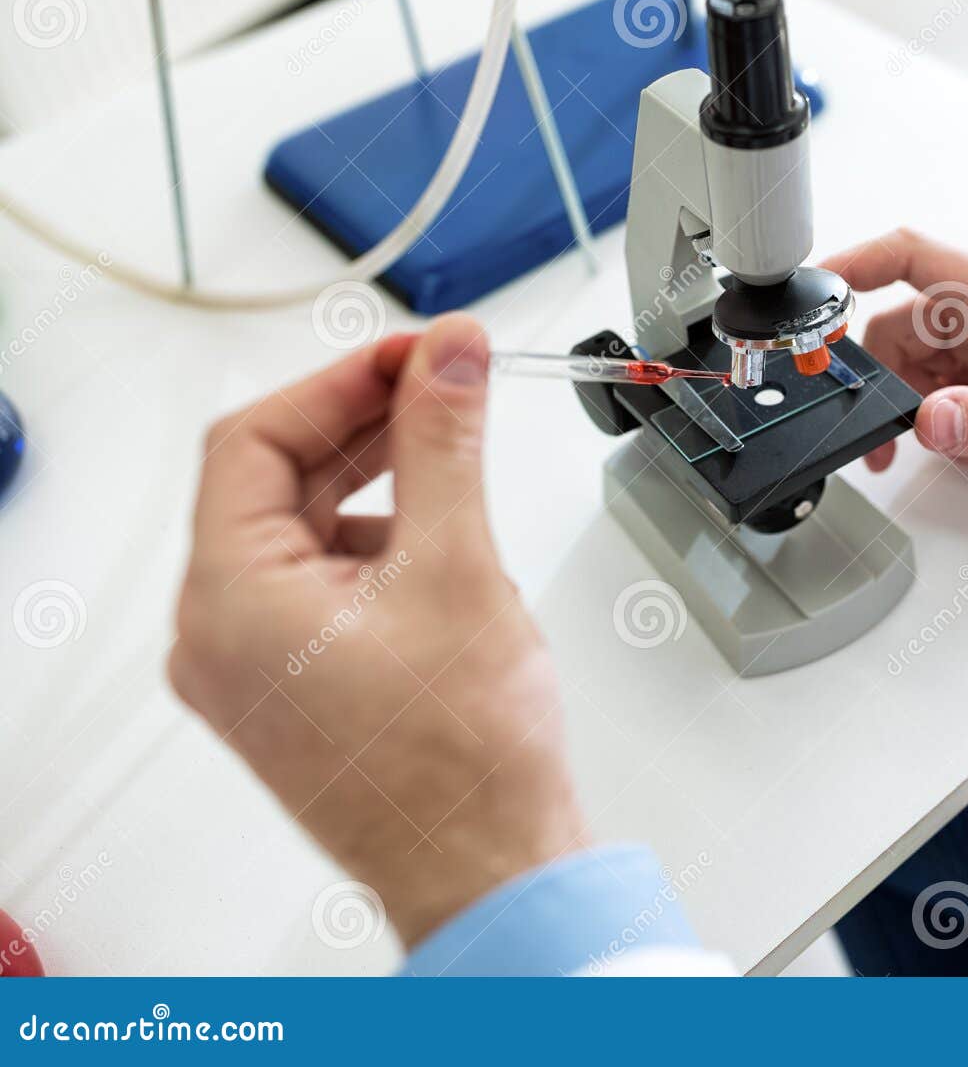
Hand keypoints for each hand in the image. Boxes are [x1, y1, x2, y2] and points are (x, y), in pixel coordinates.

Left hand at [169, 315, 586, 946]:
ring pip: (302, 531)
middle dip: (363, 426)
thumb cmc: (463, 763)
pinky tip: (442, 544)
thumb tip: (447, 359)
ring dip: (376, 483)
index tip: (415, 354)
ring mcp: (253, 669)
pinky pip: (321, 583)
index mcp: (229, 602)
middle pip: (273, 482)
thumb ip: (445, 443)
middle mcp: (219, 637)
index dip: (340, 380)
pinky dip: (378, 544)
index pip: (255, 440)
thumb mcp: (457, 567)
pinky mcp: (296, 687)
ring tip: (454, 465)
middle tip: (442, 386)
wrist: (492, 869)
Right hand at [819, 229, 967, 476]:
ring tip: (938, 452)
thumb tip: (930, 420)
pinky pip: (949, 384)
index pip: (910, 256)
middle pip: (902, 327)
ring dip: (916, 409)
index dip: (856, 262)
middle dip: (883, 381)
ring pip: (922, 362)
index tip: (814, 287)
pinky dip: (946, 418)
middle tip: (877, 434)